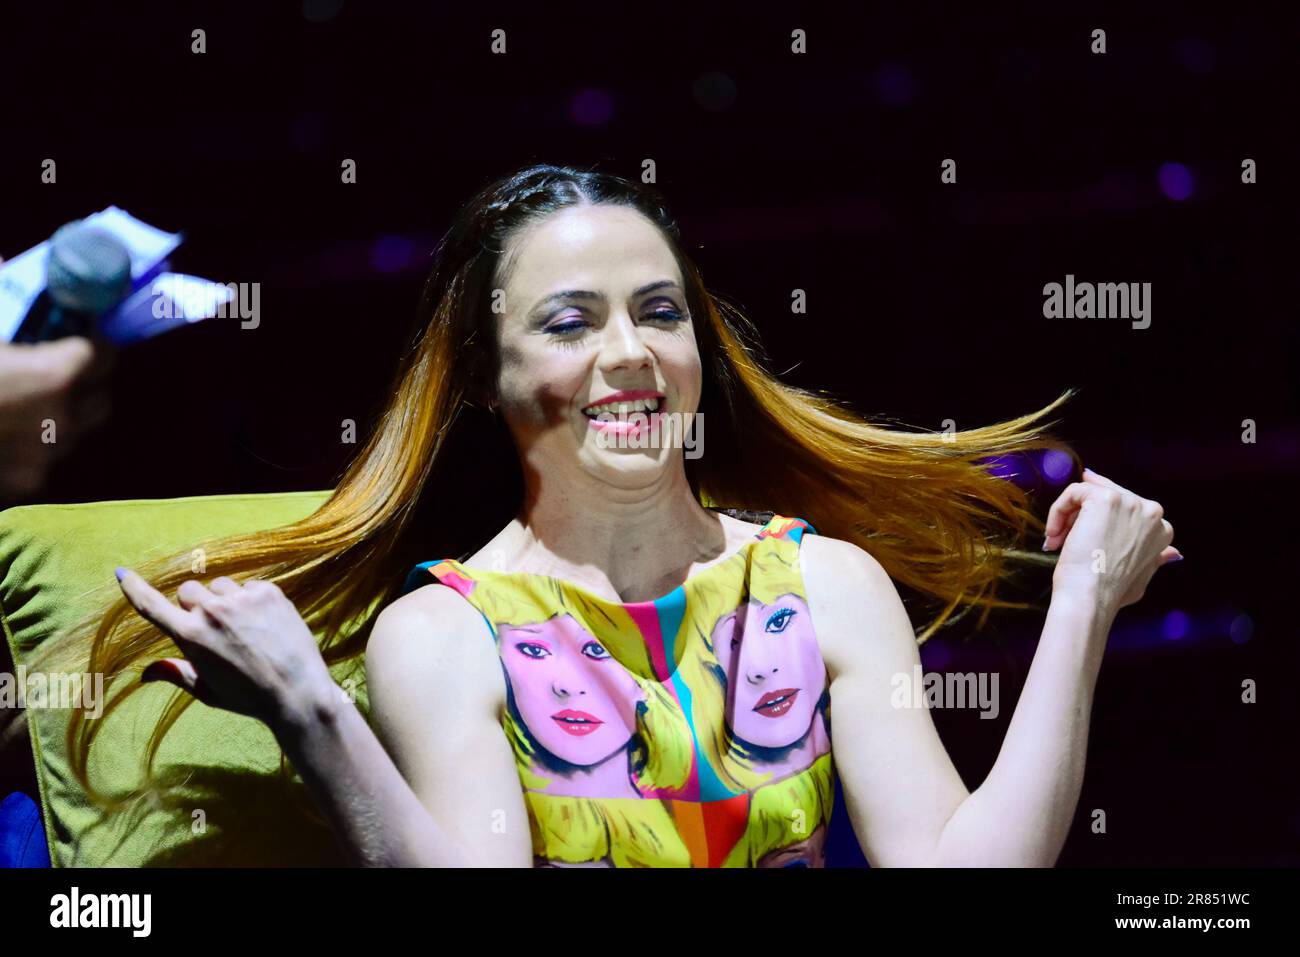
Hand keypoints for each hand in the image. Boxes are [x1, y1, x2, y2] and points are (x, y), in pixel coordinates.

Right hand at [0, 336, 116, 499]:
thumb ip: (28, 345)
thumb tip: (48, 336)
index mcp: (54, 377)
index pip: (104, 356)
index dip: (91, 348)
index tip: (78, 345)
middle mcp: (62, 421)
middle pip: (101, 401)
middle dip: (85, 389)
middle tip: (55, 380)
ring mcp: (45, 458)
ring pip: (74, 435)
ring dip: (58, 423)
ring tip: (22, 411)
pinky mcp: (26, 485)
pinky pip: (44, 461)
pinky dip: (31, 449)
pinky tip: (6, 437)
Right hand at [115, 569, 337, 731]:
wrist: (297, 692)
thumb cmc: (247, 696)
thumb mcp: (206, 690)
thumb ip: (176, 673)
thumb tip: (145, 673)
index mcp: (190, 636)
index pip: (152, 605)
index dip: (134, 587)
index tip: (122, 573)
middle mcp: (212, 612)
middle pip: (187, 590)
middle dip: (193, 604)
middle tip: (213, 628)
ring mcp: (241, 599)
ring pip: (219, 586)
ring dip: (223, 600)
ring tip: (244, 628)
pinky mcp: (268, 591)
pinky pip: (248, 586)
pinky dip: (250, 599)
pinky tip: (264, 623)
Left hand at [1042, 468, 1178, 618]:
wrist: (1090, 597)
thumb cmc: (1109, 593)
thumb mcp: (1141, 577)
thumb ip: (1156, 559)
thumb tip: (1175, 554)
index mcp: (1162, 530)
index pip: (1126, 510)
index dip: (1099, 522)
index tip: (1083, 538)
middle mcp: (1152, 512)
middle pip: (1108, 497)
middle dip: (1082, 518)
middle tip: (1064, 539)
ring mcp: (1130, 502)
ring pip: (1088, 494)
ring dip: (1067, 516)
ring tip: (1057, 540)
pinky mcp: (1105, 498)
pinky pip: (1074, 492)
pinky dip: (1057, 510)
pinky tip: (1053, 534)